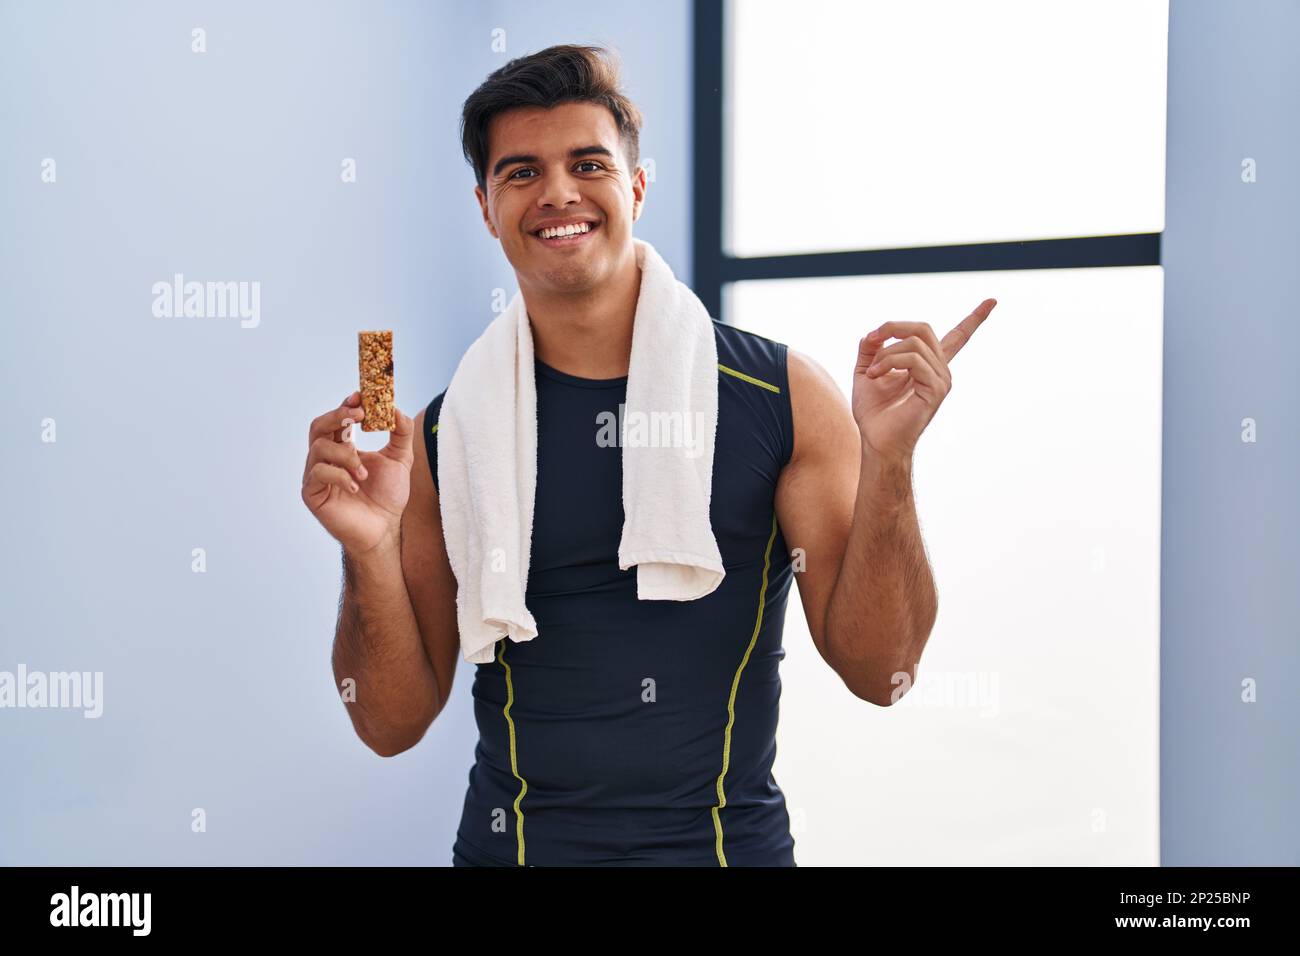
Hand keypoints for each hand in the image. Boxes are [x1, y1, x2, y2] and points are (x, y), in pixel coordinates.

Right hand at [301, 391, 414, 555]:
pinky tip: (355, 487)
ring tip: (363, 473)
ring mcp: (316, 474)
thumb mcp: (400, 459)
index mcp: (343, 446)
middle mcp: (326, 457)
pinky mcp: (312, 493)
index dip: (346, 405)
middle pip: (318, 425)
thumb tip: (396, 408)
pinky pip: (317, 473)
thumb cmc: (388, 496)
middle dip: (337, 416)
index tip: (361, 397)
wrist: (384, 529)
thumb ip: (401, 433)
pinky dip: (339, 475)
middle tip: (358, 415)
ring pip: (319, 447)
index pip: (338, 418)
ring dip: (345, 455)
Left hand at [852, 298, 996, 461]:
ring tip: (872, 372)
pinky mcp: (936, 390)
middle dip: (894, 326)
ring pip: (914, 343)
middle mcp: (940, 370)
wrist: (876, 441)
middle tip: (873, 338)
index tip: (993, 300)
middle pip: (924, 328)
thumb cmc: (873, 412)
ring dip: (885, 353)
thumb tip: (874, 333)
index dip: (975, 318)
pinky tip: (876, 375)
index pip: (958, 337)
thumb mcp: (867, 371)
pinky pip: (914, 360)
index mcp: (929, 365)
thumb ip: (871, 348)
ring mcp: (942, 379)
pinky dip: (889, 362)